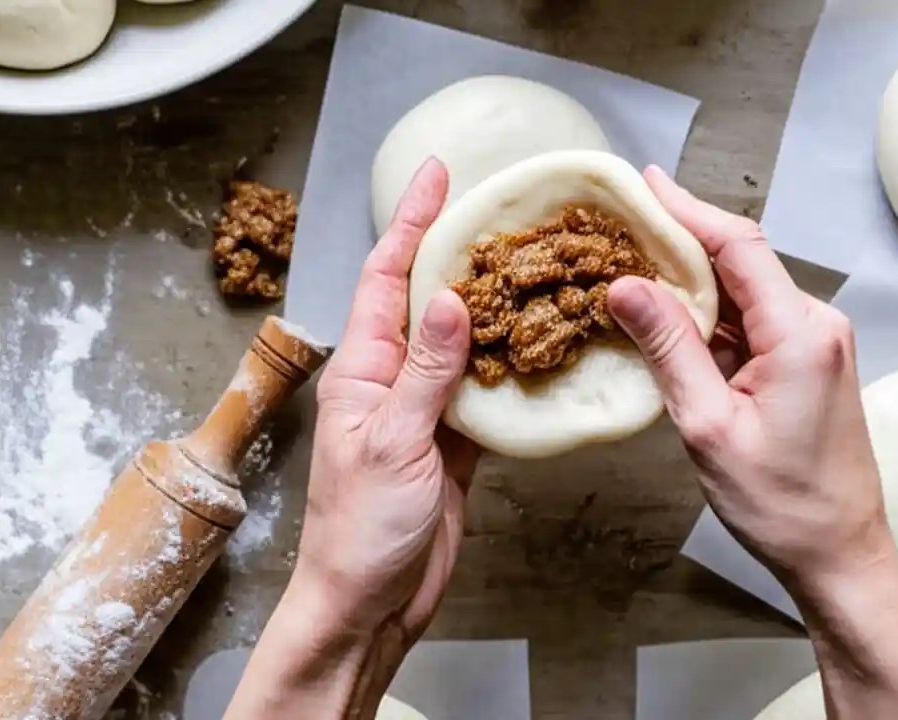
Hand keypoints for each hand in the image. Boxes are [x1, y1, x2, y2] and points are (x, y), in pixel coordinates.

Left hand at [226, 158, 478, 719]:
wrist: (370, 604)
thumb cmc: (361, 531)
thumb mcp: (392, 444)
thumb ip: (426, 374)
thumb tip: (453, 301)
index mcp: (361, 371)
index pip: (385, 279)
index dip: (412, 224)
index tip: (438, 177)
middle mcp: (390, 382)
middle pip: (425, 300)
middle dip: (456, 251)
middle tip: (499, 211)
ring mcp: (423, 412)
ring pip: (460, 343)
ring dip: (490, 306)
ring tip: (529, 265)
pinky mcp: (452, 445)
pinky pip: (482, 390)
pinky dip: (508, 367)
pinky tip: (537, 346)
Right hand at [607, 167, 897, 718]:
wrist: (841, 555)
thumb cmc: (782, 505)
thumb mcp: (709, 427)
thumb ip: (670, 349)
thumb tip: (626, 287)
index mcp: (801, 333)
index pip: (739, 246)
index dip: (688, 209)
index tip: (645, 183)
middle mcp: (817, 325)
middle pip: (742, 261)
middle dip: (681, 238)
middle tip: (622, 222)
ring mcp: (816, 344)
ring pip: (745, 291)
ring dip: (692, 279)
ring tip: (631, 262)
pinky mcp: (807, 364)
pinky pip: (752, 321)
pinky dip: (710, 314)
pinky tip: (669, 314)